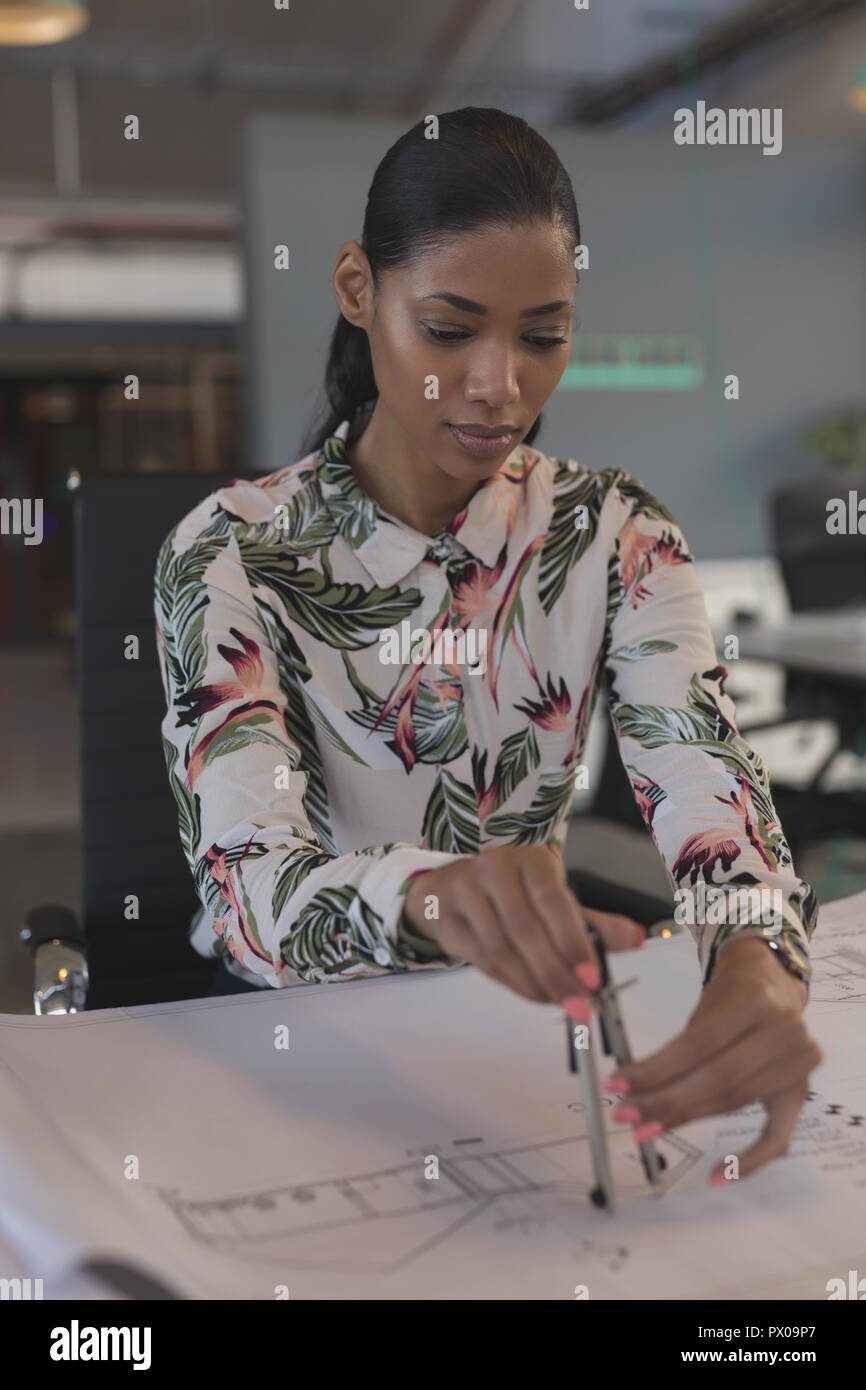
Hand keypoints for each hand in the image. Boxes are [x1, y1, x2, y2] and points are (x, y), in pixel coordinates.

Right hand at [401, 843, 645, 1005]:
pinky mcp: (444, 917)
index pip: (553, 899)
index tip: (593, 980)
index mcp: (530, 859)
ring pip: (501, 947)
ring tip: (558, 1003)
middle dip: (556, 973)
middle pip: (525, 928)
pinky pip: (479, 958)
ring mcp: (463, 890)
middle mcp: (494, 867)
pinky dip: (509, 981)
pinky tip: (530, 992)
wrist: (448, 889)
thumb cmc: (512, 894)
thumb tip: (638, 939)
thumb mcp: (554, 901)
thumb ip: (594, 923)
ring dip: (533, 983)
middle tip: (580, 1006)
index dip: (573, 941)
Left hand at [604, 936, 821, 1183]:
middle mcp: (784, 1032)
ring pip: (734, 1103)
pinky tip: (715, 1177)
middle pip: (718, 1079)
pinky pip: (777, 1138)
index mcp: (755, 1001)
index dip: (656, 1069)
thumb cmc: (731, 996)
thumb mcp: (705, 1007)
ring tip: (647, 1130)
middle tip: (626, 1117)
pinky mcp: (802, 1092)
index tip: (617, 1085)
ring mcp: (799, 1065)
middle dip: (666, 1101)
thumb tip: (631, 1090)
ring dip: (687, 1120)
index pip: (699, 1045)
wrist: (773, 984)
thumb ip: (676, 1049)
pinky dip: (746, 1162)